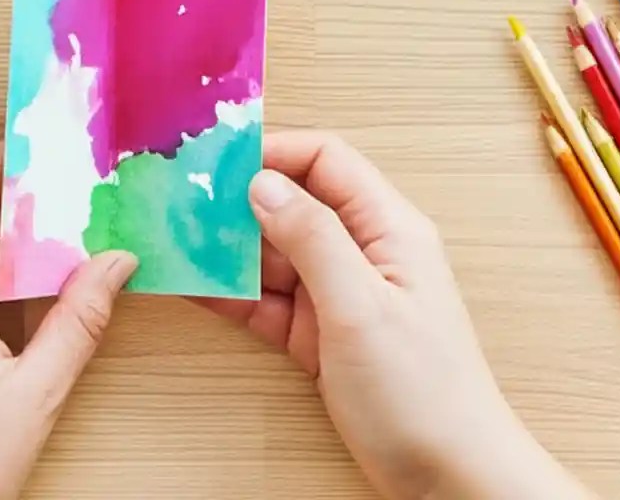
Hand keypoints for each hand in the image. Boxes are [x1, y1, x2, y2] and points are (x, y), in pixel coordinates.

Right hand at [201, 131, 591, 499]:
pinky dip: (229, 293)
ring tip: (170, 239)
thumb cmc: (424, 392)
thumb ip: (312, 238)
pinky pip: (265, 300)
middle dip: (234, 201)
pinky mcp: (318, 334)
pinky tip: (190, 284)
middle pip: (290, 204)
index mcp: (387, 229)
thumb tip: (262, 183)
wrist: (449, 476)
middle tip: (177, 201)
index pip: (325, 161)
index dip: (270, 152)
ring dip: (223, 248)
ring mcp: (337, 294)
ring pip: (271, 253)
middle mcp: (361, 252)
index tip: (214, 160)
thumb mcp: (361, 306)